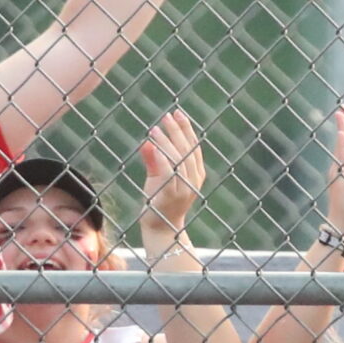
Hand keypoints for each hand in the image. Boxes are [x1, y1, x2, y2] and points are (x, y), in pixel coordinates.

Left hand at [139, 108, 204, 237]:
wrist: (161, 229)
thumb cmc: (160, 202)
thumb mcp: (159, 177)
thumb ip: (155, 160)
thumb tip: (147, 142)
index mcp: (196, 175)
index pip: (194, 147)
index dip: (187, 129)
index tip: (178, 113)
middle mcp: (193, 181)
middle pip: (187, 150)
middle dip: (177, 131)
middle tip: (166, 116)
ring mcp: (183, 188)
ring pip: (178, 159)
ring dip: (167, 141)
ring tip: (156, 128)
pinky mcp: (170, 195)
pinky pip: (167, 172)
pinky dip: (161, 157)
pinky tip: (153, 144)